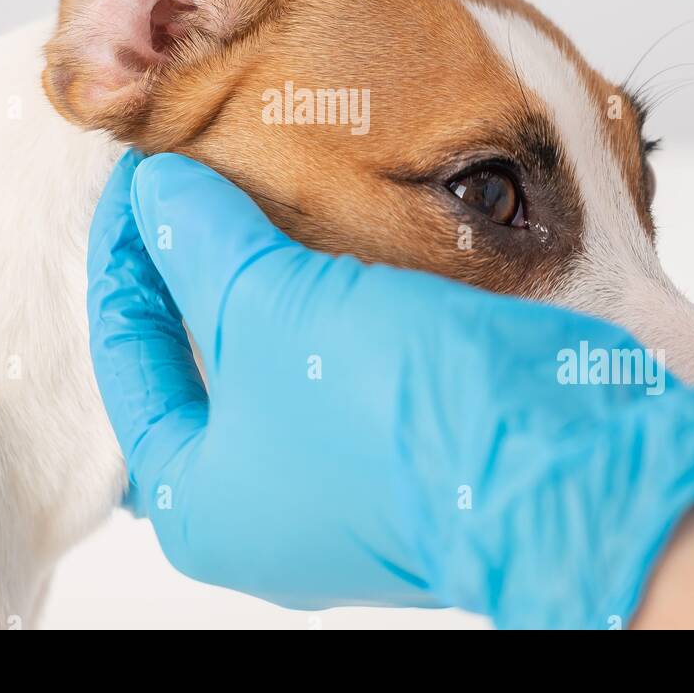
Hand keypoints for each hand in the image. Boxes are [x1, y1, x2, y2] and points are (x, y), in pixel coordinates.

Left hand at [87, 151, 693, 626]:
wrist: (568, 458)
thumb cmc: (400, 411)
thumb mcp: (274, 305)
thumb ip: (201, 242)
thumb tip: (158, 193)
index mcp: (200, 505)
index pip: (127, 356)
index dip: (125, 255)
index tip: (141, 180)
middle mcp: (264, 512)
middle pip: (199, 359)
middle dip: (197, 269)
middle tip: (191, 184)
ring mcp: (340, 487)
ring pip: (273, 357)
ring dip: (266, 277)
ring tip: (258, 195)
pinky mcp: (404, 452)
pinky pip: (337, 360)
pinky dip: (324, 298)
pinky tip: (331, 240)